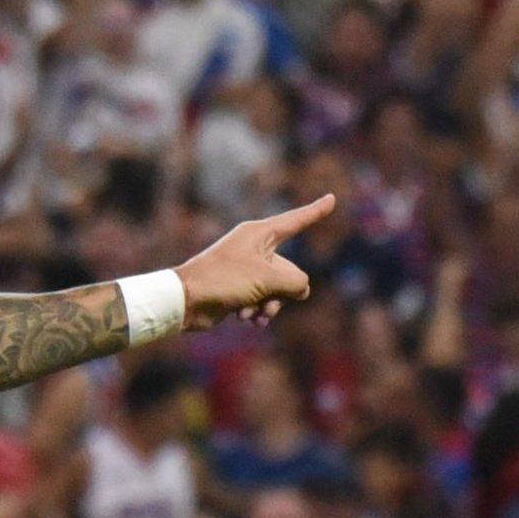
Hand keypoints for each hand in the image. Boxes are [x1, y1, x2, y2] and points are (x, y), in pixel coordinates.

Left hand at [175, 195, 334, 329]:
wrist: (187, 301)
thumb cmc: (224, 280)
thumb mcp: (267, 280)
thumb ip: (295, 282)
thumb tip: (301, 289)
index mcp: (260, 234)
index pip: (295, 220)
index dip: (315, 211)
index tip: (332, 198)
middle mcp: (255, 248)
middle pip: (290, 271)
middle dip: (283, 293)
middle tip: (267, 302)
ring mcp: (247, 269)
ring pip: (277, 290)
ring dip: (269, 306)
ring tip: (254, 314)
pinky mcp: (239, 288)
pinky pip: (262, 300)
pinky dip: (256, 311)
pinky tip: (244, 319)